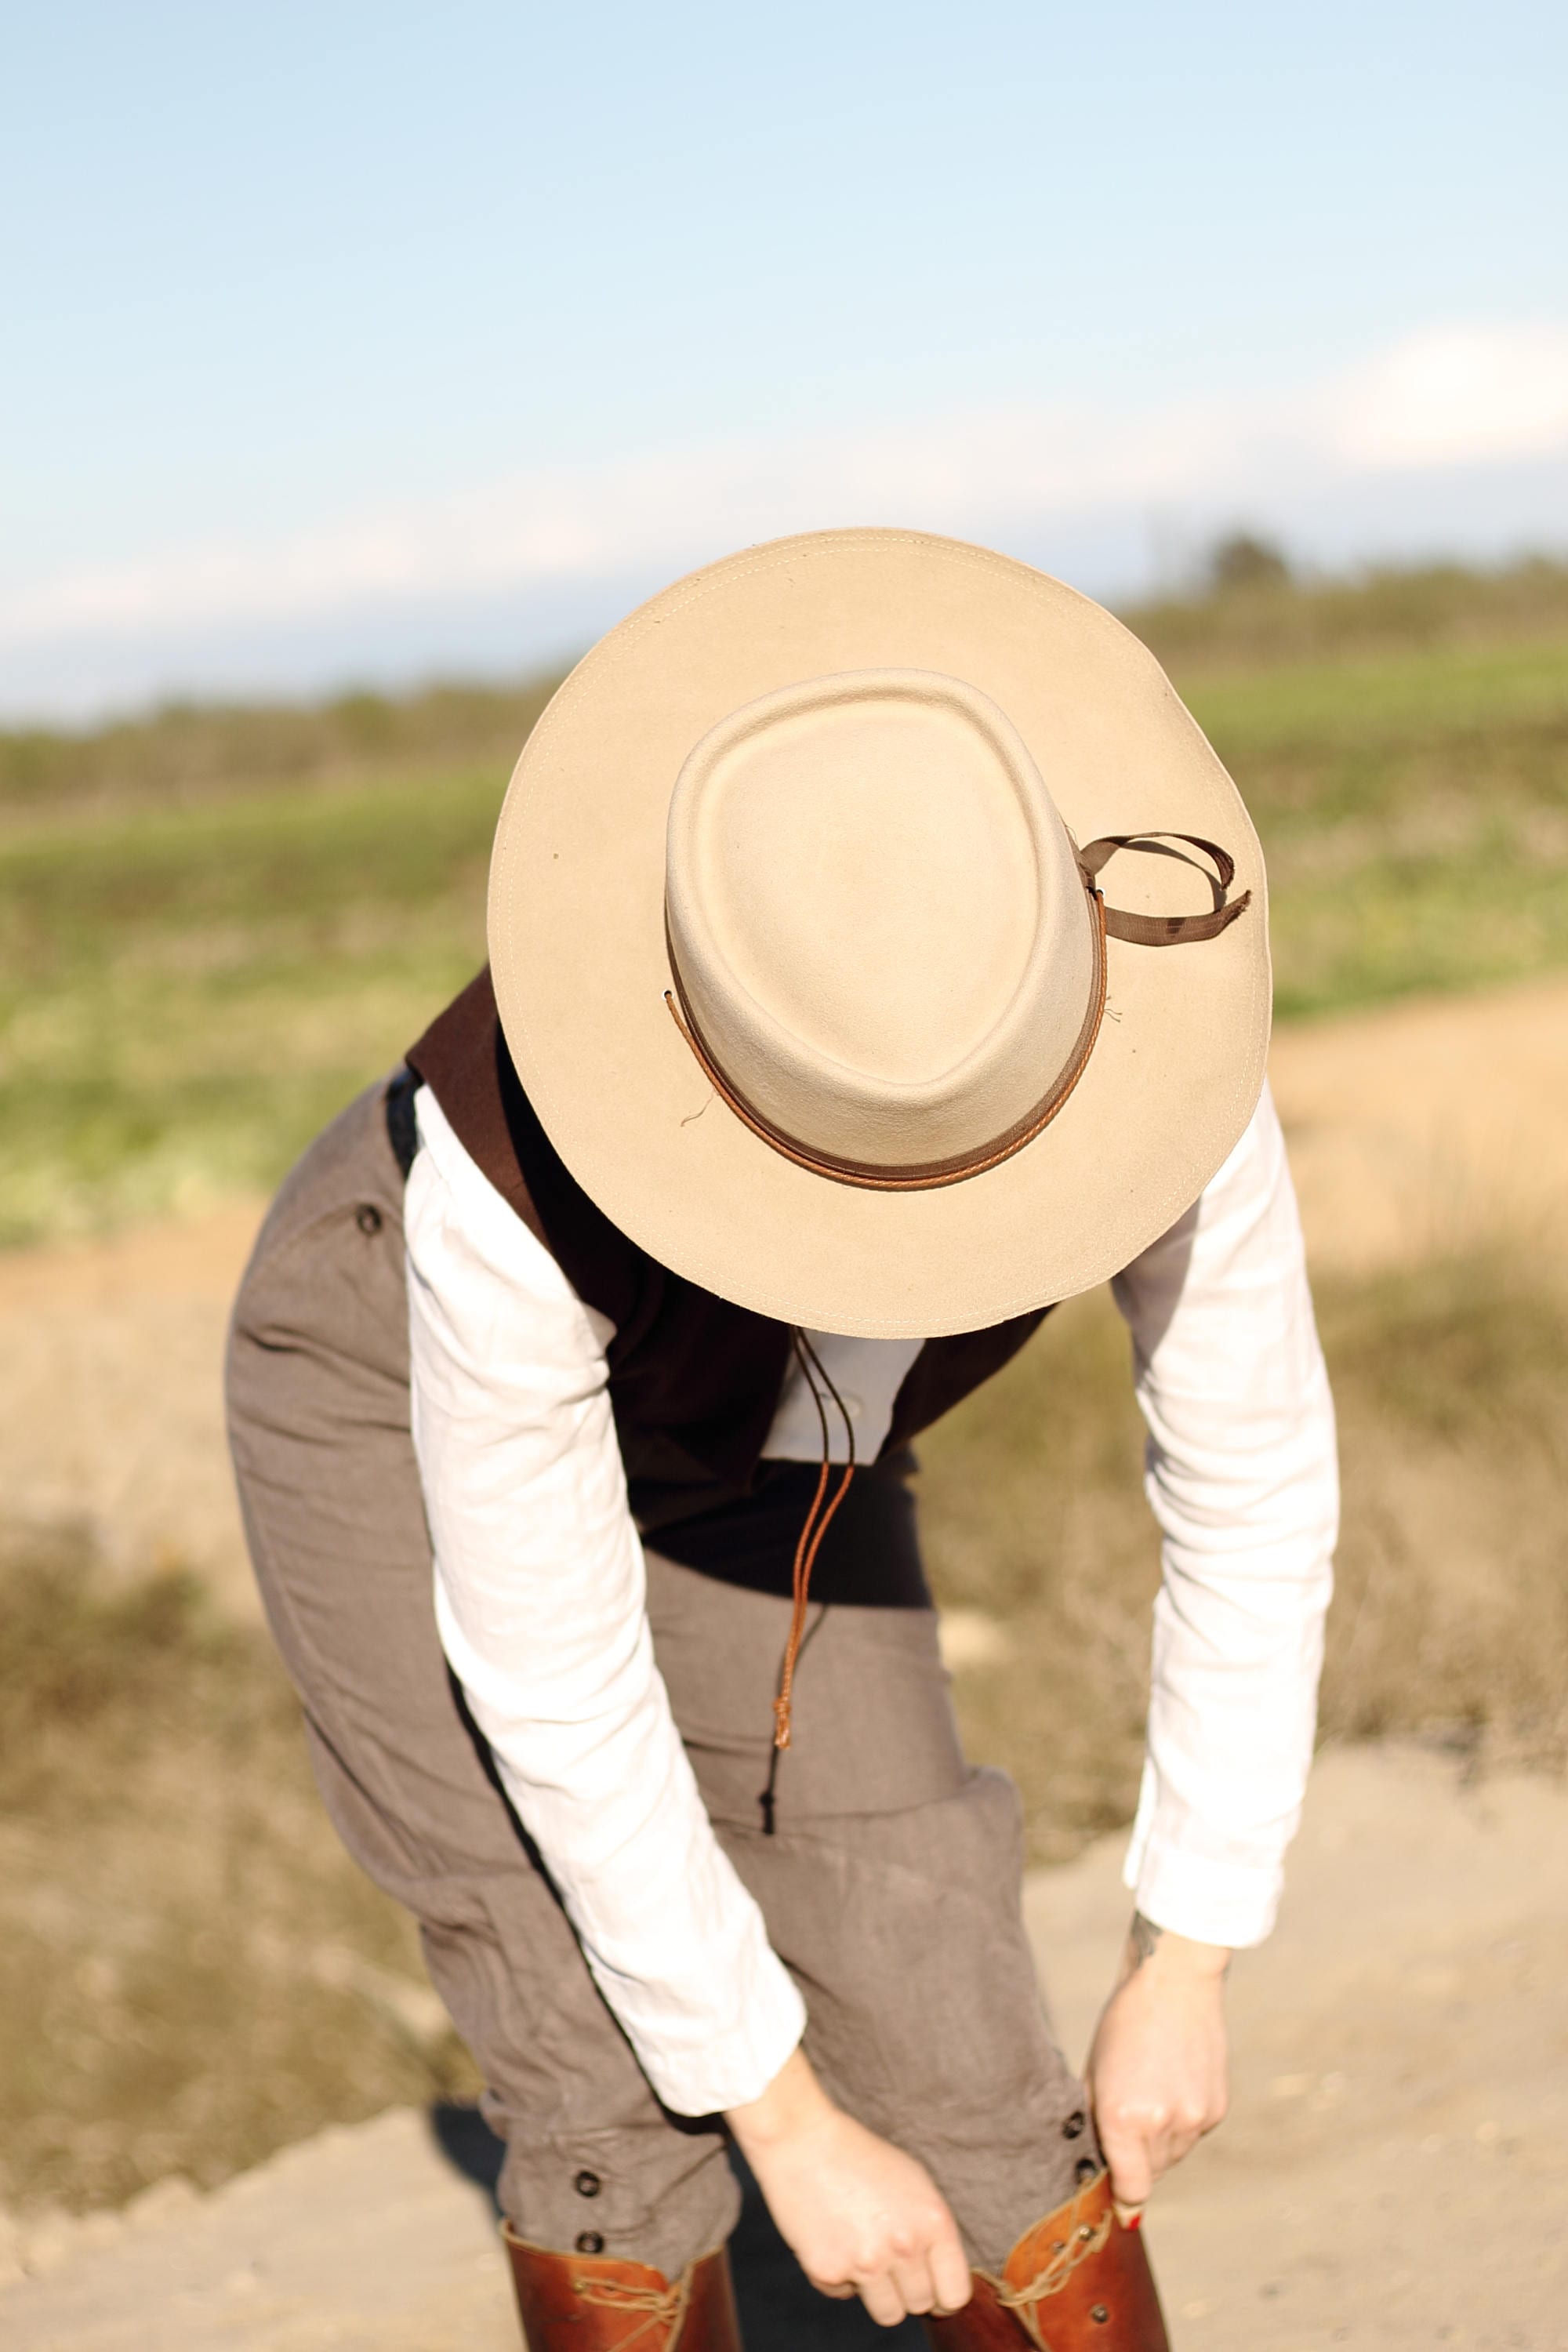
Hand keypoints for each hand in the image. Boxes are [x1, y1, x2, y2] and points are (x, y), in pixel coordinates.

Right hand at [726, 2047, 971, 2326]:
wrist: (802, 2138)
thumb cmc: (860, 2155)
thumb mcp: (914, 2182)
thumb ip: (931, 2231)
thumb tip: (941, 2277)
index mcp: (933, 2222)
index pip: (955, 2294)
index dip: (943, 2294)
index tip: (933, 2289)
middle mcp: (904, 2247)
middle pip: (920, 2305)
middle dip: (908, 2288)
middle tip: (890, 2260)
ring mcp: (866, 2263)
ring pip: (888, 2314)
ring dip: (879, 2292)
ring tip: (864, 2253)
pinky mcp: (829, 2272)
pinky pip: (845, 2296)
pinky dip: (840, 2277)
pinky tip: (834, 2240)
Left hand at [1084, 1913, 1229, 2220]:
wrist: (1173, 1983)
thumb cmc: (1123, 2024)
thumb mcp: (1095, 2074)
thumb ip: (1098, 2126)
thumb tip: (1104, 2168)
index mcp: (1124, 2119)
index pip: (1130, 2190)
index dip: (1122, 2197)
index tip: (1118, 2200)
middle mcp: (1162, 2125)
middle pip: (1151, 2173)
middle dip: (1137, 2159)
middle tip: (1128, 2118)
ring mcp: (1194, 2117)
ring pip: (1175, 2156)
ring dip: (1161, 2142)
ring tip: (1151, 2091)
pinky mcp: (1217, 2108)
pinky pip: (1195, 2134)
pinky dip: (1183, 2121)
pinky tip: (1173, 2083)